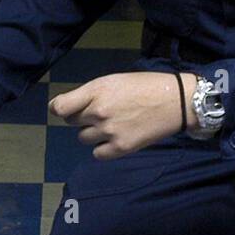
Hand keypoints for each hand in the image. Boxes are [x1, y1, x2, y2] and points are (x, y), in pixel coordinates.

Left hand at [50, 71, 195, 159]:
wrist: (176, 102)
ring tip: (111, 125)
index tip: (62, 110)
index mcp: (97, 90)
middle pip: (71, 122)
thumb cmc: (145, 86)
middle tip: (100, 113)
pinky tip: (114, 139)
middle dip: (81, 118)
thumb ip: (91, 93)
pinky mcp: (121, 148)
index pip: (60, 107)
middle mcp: (99, 111)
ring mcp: (109, 131)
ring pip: (83, 138)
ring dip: (92, 133)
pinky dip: (103, 149)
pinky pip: (97, 154)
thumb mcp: (114, 80)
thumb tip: (69, 106)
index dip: (58, 109)